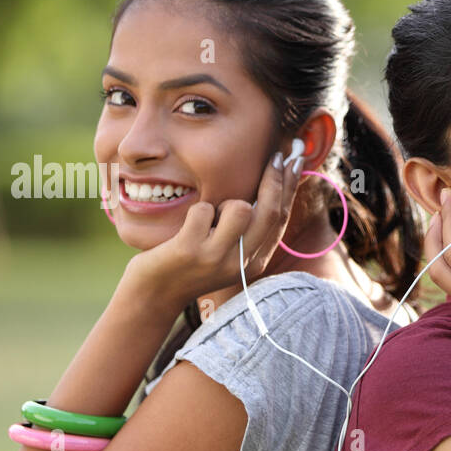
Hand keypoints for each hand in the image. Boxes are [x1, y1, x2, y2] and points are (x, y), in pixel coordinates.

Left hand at [124, 151, 297, 311]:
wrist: (154, 296)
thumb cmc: (189, 265)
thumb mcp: (226, 253)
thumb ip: (247, 231)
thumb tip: (270, 189)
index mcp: (254, 263)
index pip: (281, 220)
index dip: (290, 187)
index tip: (296, 160)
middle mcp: (241, 263)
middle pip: (271, 212)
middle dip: (276, 178)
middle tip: (277, 154)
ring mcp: (217, 258)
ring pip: (240, 208)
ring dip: (225, 203)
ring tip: (210, 218)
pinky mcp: (191, 250)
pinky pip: (204, 210)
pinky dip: (197, 211)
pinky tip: (188, 226)